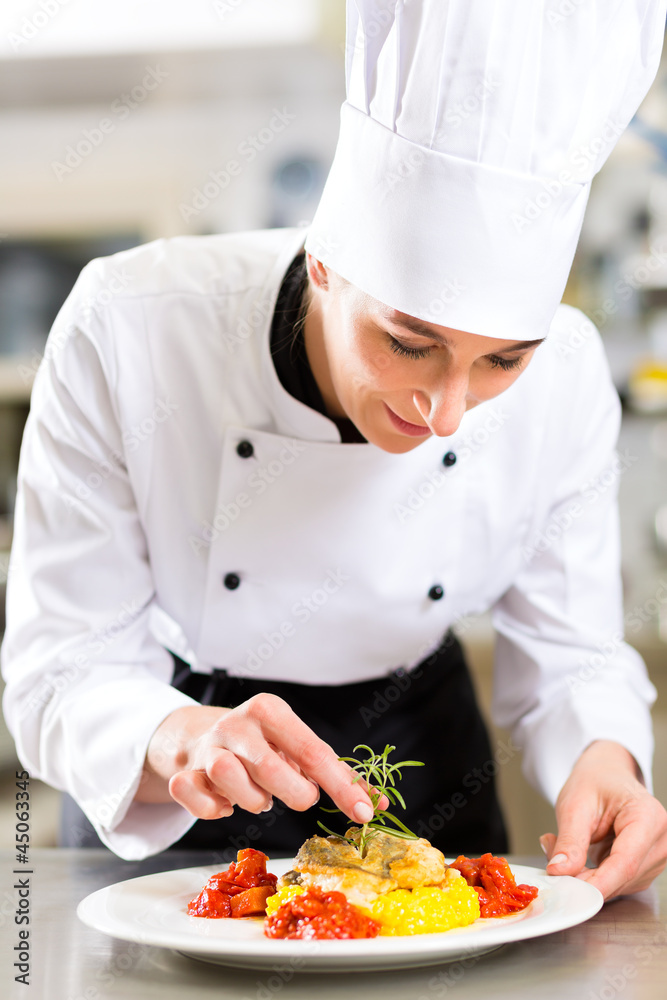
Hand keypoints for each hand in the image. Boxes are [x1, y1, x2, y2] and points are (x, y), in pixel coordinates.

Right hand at [136, 693, 380, 824]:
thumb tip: (377, 805)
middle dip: (294, 794)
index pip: (314, 751)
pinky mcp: (184, 770)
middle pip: (271, 769)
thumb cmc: (263, 745)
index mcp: (270, 710)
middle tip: (298, 797)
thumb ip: (337, 774)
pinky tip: (225, 803)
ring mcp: (207, 746)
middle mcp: (237, 723)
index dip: (341, 787)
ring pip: (229, 779)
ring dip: (253, 801)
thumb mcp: (298, 747)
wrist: (201, 735)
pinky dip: (212, 809)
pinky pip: (193, 794)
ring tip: (260, 797)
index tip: (362, 814)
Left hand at [539, 740, 666, 899]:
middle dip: (584, 877)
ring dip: (586, 876)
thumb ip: (570, 841)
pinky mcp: (646, 867)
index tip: (572, 892)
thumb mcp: (575, 805)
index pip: (625, 862)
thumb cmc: (595, 782)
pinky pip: (617, 882)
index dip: (598, 883)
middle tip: (551, 856)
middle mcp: (660, 839)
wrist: (606, 775)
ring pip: (618, 884)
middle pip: (622, 876)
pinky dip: (593, 875)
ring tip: (563, 846)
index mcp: (647, 816)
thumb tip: (560, 872)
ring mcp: (657, 856)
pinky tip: (578, 855)